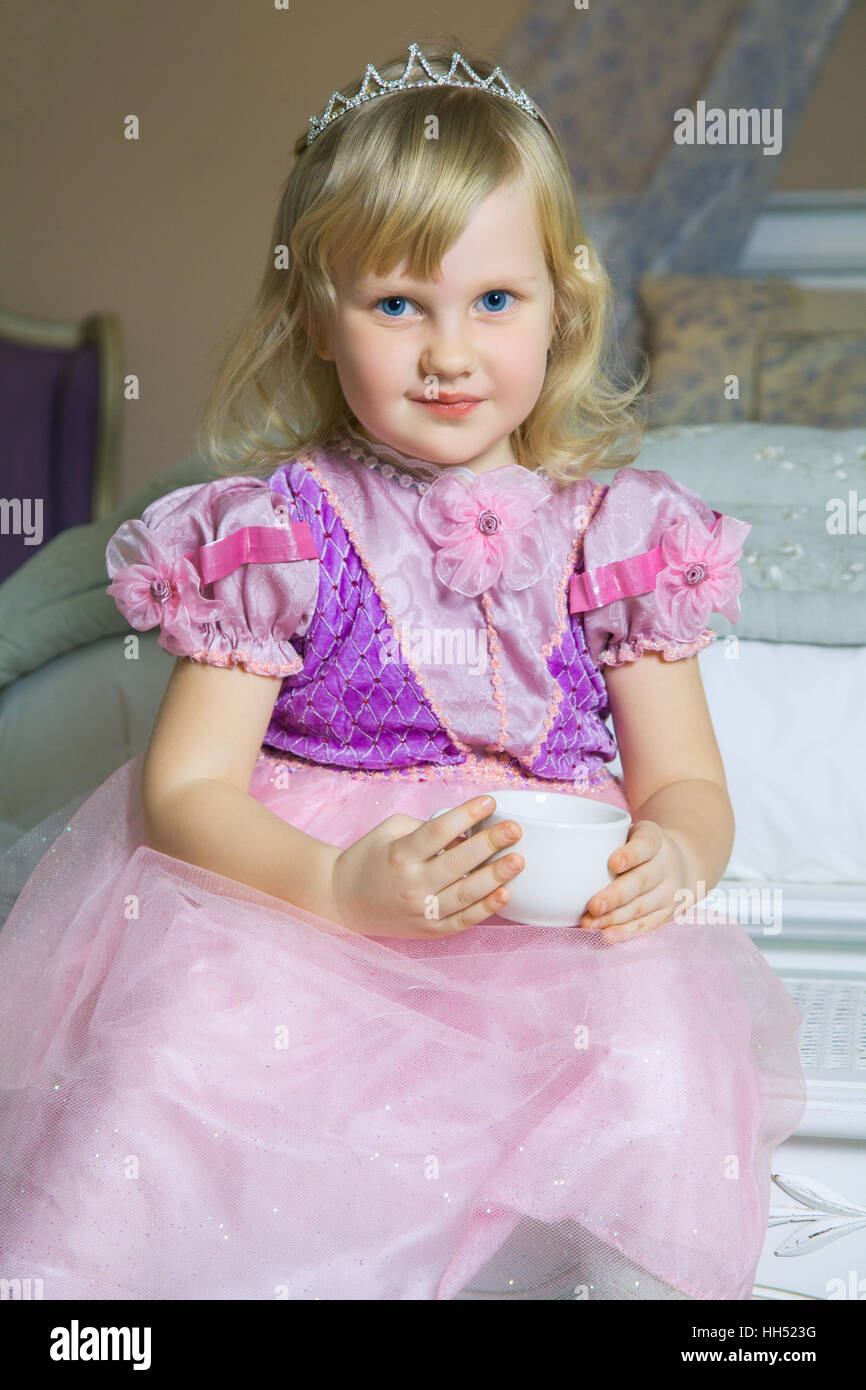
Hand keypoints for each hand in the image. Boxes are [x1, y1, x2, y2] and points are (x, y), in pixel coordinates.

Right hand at [329, 796, 524, 939]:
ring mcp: (421, 911)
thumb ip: (426, 828)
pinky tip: (505, 894)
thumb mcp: (389, 831)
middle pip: (458, 862)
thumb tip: (466, 830)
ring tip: (518, 861)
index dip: (467, 814)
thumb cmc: (368, 859)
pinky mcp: (429, 931)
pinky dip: (485, 909)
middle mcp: (411, 884)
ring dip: (496, 876)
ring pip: (466, 894)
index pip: (439, 831)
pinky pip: (463, 920)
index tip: (490, 803)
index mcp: (400, 854)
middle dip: (490, 843)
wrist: (342, 900)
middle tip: (514, 830)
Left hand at [578, 819, 688, 942]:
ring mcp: (669, 891)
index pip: (646, 844)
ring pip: (641, 906)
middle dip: (616, 895)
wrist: (683, 862)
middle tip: (593, 905)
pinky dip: (625, 931)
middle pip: (642, 881)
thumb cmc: (639, 847)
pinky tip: (607, 935)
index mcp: (655, 839)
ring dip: (614, 917)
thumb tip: (554, 852)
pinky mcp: (667, 914)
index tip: (613, 863)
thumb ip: (603, 839)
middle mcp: (666, 865)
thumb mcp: (630, 832)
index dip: (631, 854)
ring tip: (589, 923)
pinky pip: (645, 925)